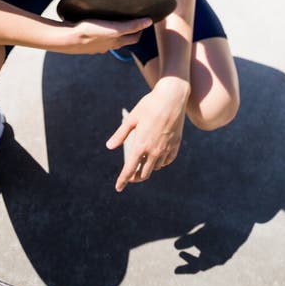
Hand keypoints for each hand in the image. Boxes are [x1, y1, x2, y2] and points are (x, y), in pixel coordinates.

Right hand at [57, 16, 151, 55]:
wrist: (68, 38)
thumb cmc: (91, 32)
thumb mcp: (115, 29)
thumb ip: (132, 26)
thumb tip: (149, 22)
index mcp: (117, 42)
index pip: (135, 38)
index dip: (140, 29)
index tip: (143, 20)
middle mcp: (109, 46)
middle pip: (123, 39)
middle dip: (129, 30)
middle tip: (131, 18)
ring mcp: (97, 45)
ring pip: (110, 39)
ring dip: (115, 32)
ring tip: (114, 20)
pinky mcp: (87, 42)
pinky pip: (98, 37)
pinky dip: (102, 32)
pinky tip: (97, 25)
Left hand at [106, 77, 189, 191]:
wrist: (172, 97)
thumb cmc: (149, 105)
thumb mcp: (132, 118)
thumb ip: (120, 134)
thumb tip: (109, 146)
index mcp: (140, 144)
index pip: (129, 169)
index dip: (123, 180)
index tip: (118, 187)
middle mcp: (154, 150)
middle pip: (143, 174)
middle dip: (135, 177)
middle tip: (130, 175)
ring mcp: (166, 149)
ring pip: (155, 168)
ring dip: (148, 168)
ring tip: (142, 163)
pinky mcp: (175, 145)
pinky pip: (167, 161)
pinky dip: (160, 162)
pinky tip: (156, 157)